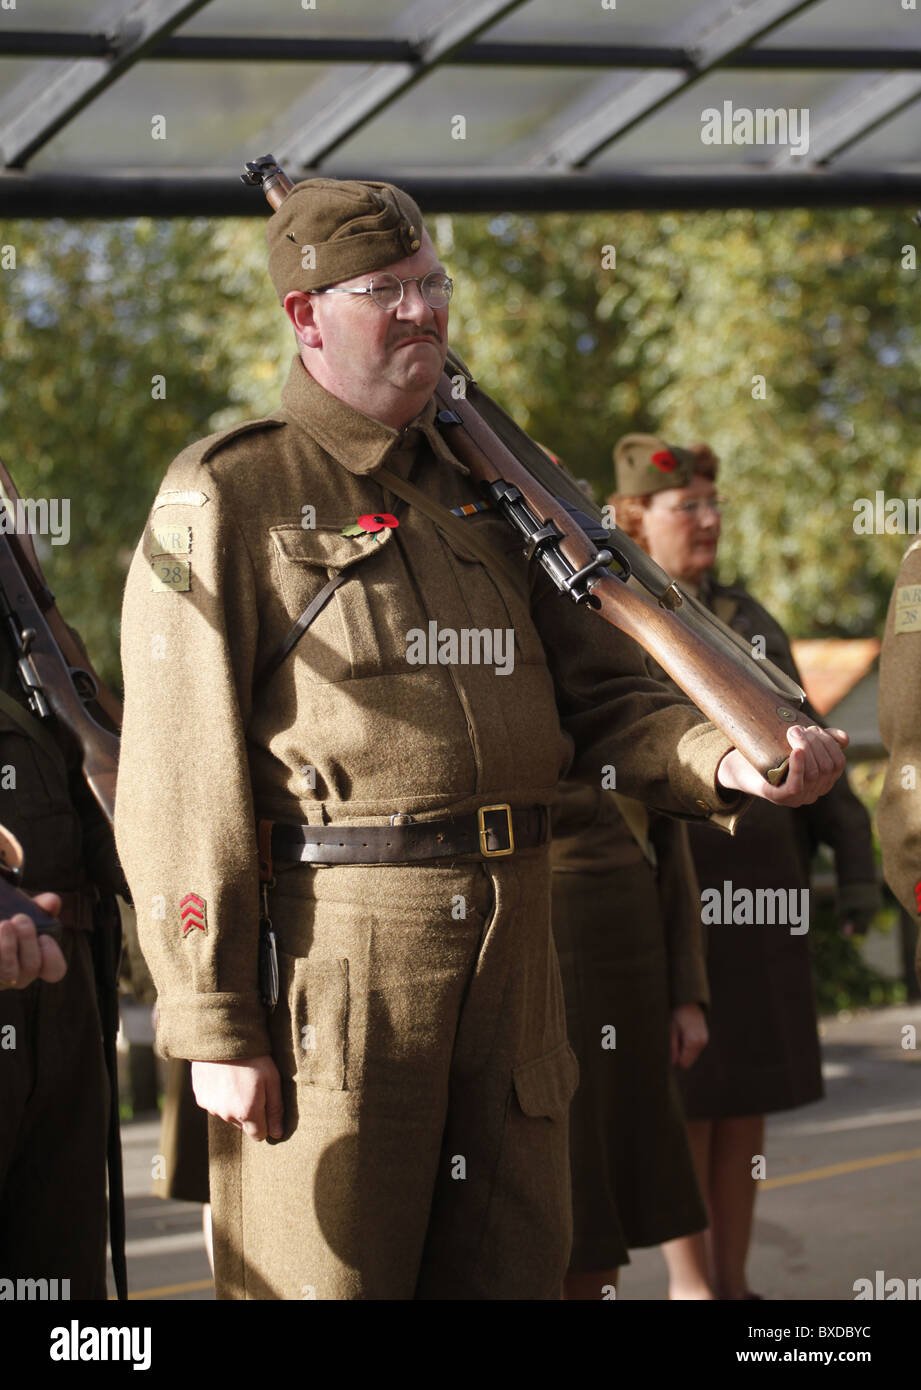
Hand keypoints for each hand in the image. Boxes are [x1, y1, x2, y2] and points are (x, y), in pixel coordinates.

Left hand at [0, 894, 65, 989]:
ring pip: (8, 971)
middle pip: (32, 967)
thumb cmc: (9, 922)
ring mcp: (1, 980)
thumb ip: (42, 906)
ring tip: (3, 924)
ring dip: (8, 948)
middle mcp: (20, 976)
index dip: (53, 956)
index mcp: (37, 962)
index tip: (45, 936)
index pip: (55, 971)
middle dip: (28, 941)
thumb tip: (52, 901)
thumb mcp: (25, 911)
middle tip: (20, 918)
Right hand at [191, 1055, 283, 1141]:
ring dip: (233, 1102)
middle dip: (249, 1111)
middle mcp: (227, 1115)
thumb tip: (277, 1134)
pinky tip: (223, 1077)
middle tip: (252, 1085)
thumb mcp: (272, 1079)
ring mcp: (211, 1107)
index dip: (265, 1122)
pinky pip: (214, 1104)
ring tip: (237, 1078)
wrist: (222, 1037)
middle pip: (243, 1124)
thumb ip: (275, 1109)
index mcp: (247, 1112)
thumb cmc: (252, 1057)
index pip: (258, 1135)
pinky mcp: (200, 1098)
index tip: (266, 1105)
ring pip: (228, 1114)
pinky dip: (220, 1095)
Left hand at [670, 1002, 707, 1068]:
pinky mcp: (705, 1039)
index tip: (671, 1052)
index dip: (676, 1061)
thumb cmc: (678, 1017)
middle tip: (676, 1042)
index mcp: (692, 1041)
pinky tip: (686, 1036)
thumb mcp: (672, 1032)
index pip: (685, 1063)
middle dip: (681, 1057)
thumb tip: (674, 1064)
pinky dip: (690, 1048)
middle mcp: (700, 1043)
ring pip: (693, 1057)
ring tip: (681, 1038)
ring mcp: (704, 1041)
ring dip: (685, 1052)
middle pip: (689, 1062)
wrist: (690, 1005)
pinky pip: (696, 1051)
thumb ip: (673, 1049)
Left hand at [717, 725, 847, 805]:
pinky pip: (797, 785)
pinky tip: (796, 751)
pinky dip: (798, 766)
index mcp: (822, 780)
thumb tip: (844, 739)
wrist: (740, 765)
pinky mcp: (781, 798)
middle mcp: (814, 792)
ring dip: (805, 747)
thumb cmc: (771, 754)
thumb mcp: (798, 743)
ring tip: (792, 733)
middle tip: (796, 729)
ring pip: (814, 773)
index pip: (838, 763)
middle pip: (827, 767)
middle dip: (815, 742)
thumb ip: (820, 740)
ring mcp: (798, 798)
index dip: (829, 743)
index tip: (812, 728)